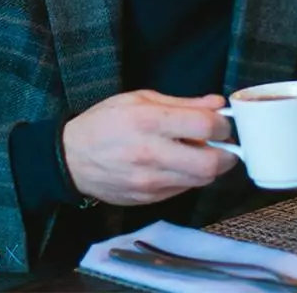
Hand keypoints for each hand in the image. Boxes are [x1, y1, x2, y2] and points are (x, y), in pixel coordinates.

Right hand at [60, 90, 238, 205]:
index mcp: (149, 121)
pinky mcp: (147, 199)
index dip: (223, 124)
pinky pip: (183, 189)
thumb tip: (217, 104)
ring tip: (201, 152)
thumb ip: (183, 103)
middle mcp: (150, 154)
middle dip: (227, 153)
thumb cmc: (104, 122)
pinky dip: (190, 177)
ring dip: (210, 167)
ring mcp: (149, 181)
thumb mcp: (140, 99)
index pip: (205, 126)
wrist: (70, 158)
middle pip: (211, 163)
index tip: (222, 122)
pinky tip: (179, 164)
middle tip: (223, 144)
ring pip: (201, 180)